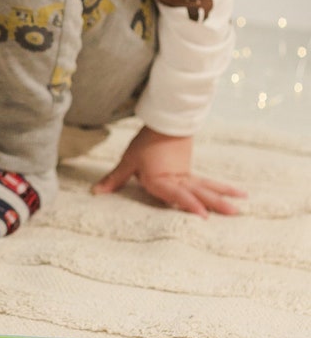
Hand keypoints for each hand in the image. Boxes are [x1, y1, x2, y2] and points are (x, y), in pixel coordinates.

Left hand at [92, 125, 245, 217]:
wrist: (164, 121)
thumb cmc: (145, 143)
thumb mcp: (128, 161)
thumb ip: (115, 179)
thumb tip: (95, 193)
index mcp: (160, 178)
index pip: (176, 193)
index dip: (188, 204)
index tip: (203, 215)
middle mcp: (177, 179)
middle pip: (198, 192)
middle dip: (216, 204)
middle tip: (235, 213)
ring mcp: (186, 175)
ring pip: (207, 187)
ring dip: (224, 196)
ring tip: (242, 203)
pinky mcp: (190, 171)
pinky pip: (206, 182)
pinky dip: (220, 188)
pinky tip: (235, 192)